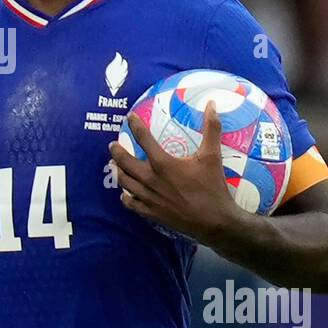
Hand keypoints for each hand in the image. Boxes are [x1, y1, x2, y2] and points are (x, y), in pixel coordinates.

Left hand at [107, 102, 245, 246]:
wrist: (215, 222)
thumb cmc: (212, 188)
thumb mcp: (212, 156)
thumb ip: (211, 129)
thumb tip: (212, 104)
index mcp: (163, 164)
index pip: (143, 139)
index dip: (135, 126)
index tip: (129, 118)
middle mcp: (150, 180)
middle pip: (125, 162)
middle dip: (117, 151)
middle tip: (113, 145)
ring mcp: (148, 198)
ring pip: (124, 182)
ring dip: (118, 172)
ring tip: (115, 166)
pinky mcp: (151, 213)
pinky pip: (131, 204)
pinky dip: (126, 197)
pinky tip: (125, 193)